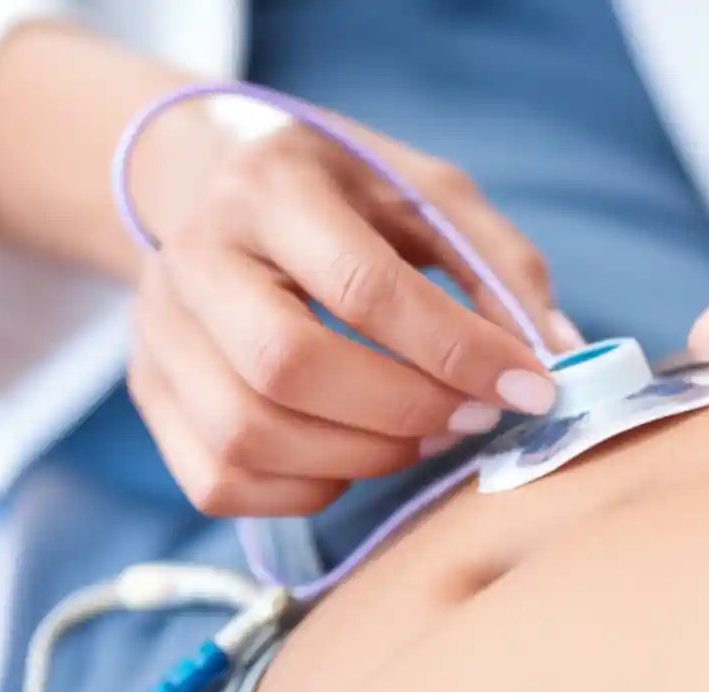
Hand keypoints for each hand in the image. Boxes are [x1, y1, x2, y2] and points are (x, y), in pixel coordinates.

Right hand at [128, 115, 580, 516]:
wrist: (211, 183)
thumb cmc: (339, 191)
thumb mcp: (425, 192)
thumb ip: (496, 264)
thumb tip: (558, 356)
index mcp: (270, 186)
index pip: (362, 287)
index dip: (456, 351)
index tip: (532, 386)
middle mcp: (195, 257)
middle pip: (289, 369)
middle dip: (406, 410)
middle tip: (473, 416)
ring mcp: (157, 332)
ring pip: (249, 436)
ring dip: (363, 458)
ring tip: (424, 432)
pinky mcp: (149, 393)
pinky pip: (218, 481)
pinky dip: (305, 491)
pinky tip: (354, 454)